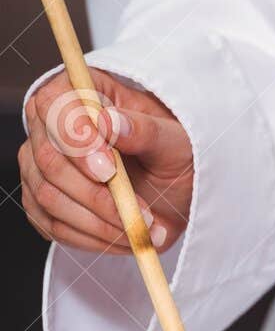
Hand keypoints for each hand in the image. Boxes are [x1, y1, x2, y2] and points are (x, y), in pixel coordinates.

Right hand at [20, 67, 193, 255]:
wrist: (177, 192)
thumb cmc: (176, 155)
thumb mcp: (176, 140)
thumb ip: (146, 130)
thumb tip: (110, 122)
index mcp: (80, 92)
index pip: (53, 106)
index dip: (76, 141)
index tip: (109, 169)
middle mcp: (51, 126)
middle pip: (47, 159)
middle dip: (94, 193)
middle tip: (138, 209)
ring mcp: (41, 166)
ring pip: (48, 197)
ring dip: (98, 221)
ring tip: (142, 226)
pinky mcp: (43, 203)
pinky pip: (53, 227)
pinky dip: (92, 239)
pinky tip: (125, 236)